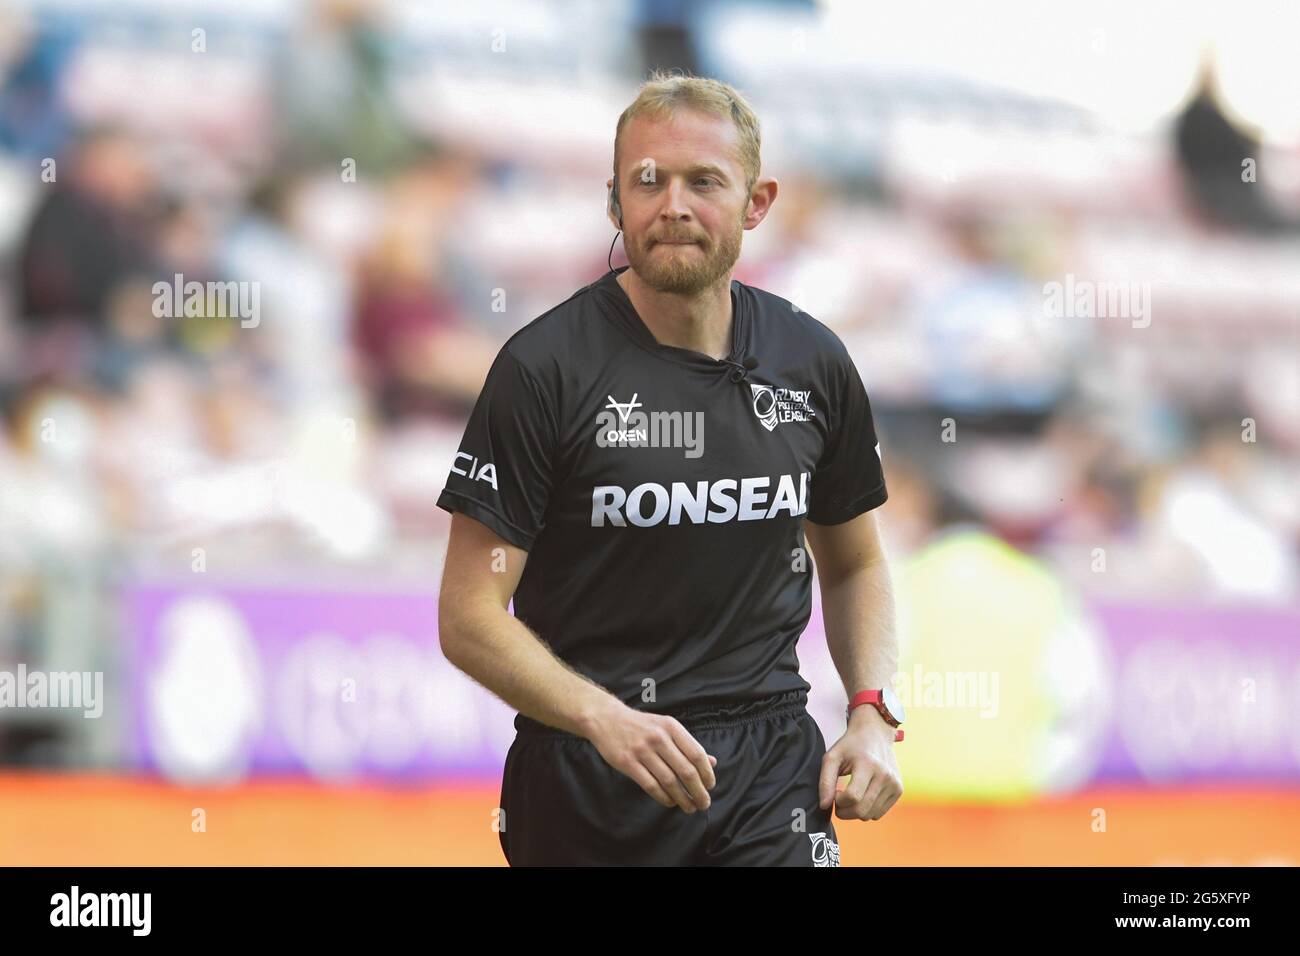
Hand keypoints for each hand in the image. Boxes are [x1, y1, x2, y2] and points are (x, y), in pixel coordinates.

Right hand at [586, 703, 717, 813]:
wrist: (607, 719)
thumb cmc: (641, 725)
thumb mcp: (666, 727)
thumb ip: (688, 745)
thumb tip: (712, 763)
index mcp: (671, 727)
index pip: (697, 754)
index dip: (707, 774)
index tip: (711, 786)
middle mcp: (658, 737)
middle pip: (685, 770)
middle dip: (698, 791)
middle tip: (704, 803)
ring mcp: (642, 750)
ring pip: (669, 781)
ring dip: (682, 798)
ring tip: (690, 807)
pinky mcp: (627, 762)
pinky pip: (650, 785)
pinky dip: (663, 797)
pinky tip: (670, 802)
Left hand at [818, 710, 902, 820]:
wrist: (875, 733)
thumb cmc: (851, 745)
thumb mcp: (832, 757)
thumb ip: (825, 781)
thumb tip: (824, 806)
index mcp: (867, 764)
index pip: (853, 797)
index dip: (838, 801)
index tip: (834, 794)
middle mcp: (885, 775)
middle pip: (862, 810)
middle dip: (845, 812)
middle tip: (839, 801)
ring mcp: (894, 783)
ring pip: (871, 815)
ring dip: (856, 812)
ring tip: (851, 796)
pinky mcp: (898, 789)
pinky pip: (879, 813)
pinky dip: (868, 810)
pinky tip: (863, 795)